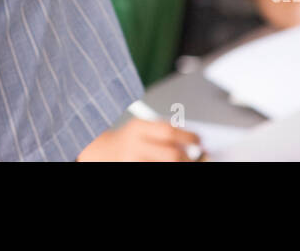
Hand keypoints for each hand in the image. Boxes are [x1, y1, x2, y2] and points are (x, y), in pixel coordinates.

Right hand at [77, 118, 200, 161]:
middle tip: (194, 158)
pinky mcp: (130, 171)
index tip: (199, 141)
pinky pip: (156, 172)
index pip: (168, 131)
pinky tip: (170, 168)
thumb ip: (162, 132)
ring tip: (183, 163)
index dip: (188, 136)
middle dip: (188, 158)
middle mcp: (134, 146)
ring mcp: (132, 162)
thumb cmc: (127, 141)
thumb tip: (191, 143)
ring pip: (166, 167)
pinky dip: (169, 170)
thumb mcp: (141, 129)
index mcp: (137, 128)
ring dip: (179, 166)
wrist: (101, 153)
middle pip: (171, 154)